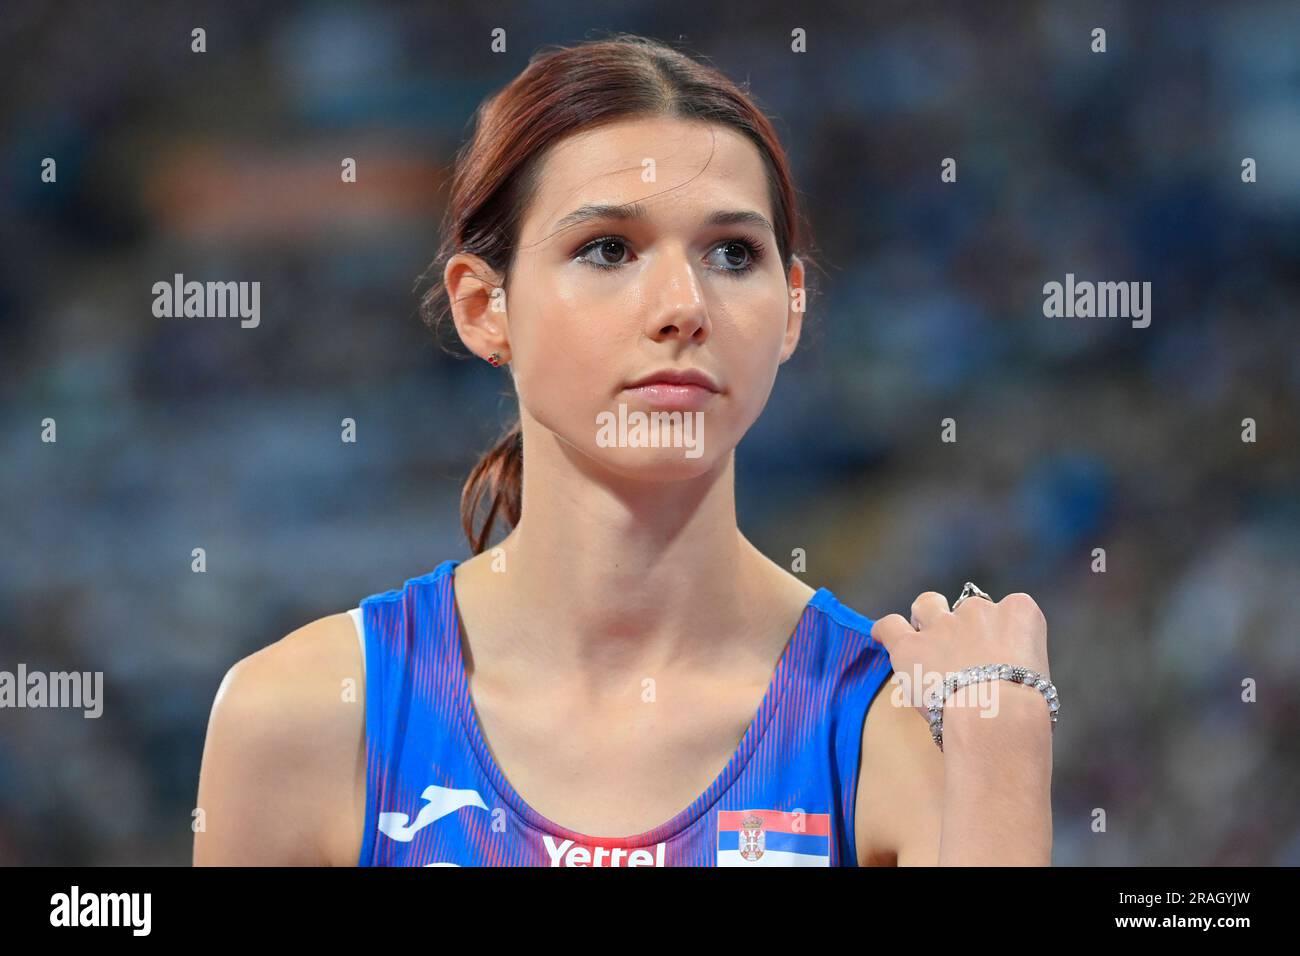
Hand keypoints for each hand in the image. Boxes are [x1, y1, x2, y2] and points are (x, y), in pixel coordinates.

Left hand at [871, 590, 1050, 726]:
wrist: (997, 719)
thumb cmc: (1024, 711)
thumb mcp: (1037, 674)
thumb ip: (1015, 661)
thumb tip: (997, 674)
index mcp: (1019, 612)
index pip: (1009, 609)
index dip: (1001, 635)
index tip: (999, 657)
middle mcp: (979, 610)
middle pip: (968, 609)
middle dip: (965, 630)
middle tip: (965, 662)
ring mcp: (942, 624)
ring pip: (928, 605)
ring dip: (925, 619)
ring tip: (927, 646)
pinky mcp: (911, 645)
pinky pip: (890, 626)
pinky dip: (884, 631)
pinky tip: (882, 636)